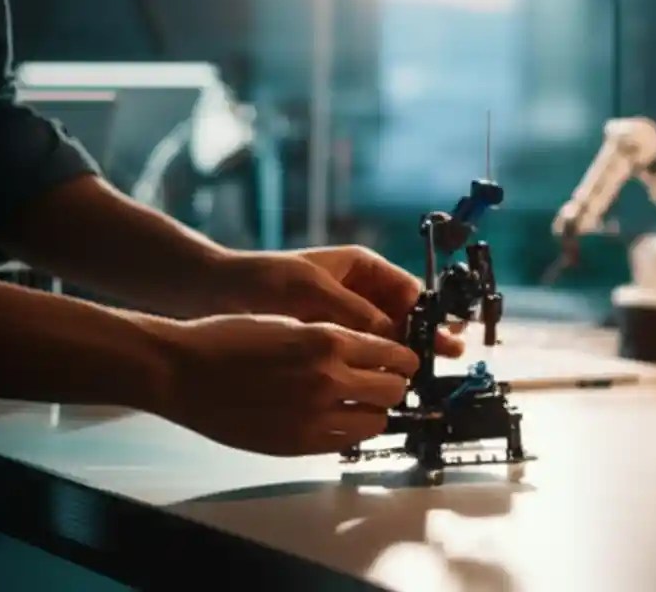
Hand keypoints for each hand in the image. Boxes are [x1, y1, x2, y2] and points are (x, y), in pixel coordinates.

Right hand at [156, 314, 417, 455]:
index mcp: (328, 339)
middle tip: (388, 382)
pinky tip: (339, 420)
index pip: (394, 353)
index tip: (404, 360)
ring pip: (376, 421)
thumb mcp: (290, 321)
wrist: (180, 370)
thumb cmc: (228, 338)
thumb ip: (333, 339)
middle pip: (394, 389)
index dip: (404, 358)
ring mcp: (313, 415)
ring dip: (375, 411)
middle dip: (396, 384)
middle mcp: (327, 377)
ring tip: (363, 403)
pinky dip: (350, 431)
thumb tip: (370, 352)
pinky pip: (345, 443)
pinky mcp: (296, 443)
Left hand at [213, 246, 463, 357]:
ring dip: (399, 359)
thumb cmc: (261, 280)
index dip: (430, 314)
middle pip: (403, 318)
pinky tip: (379, 388)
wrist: (210, 292)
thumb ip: (356, 314)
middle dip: (423, 339)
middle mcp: (357, 292)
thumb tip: (394, 340)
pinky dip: (369, 371)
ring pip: (383, 341)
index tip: (446, 335)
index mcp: (361, 268)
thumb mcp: (312, 292)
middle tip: (445, 360)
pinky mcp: (324, 343)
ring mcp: (341, 318)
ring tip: (419, 380)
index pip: (409, 291)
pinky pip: (358, 358)